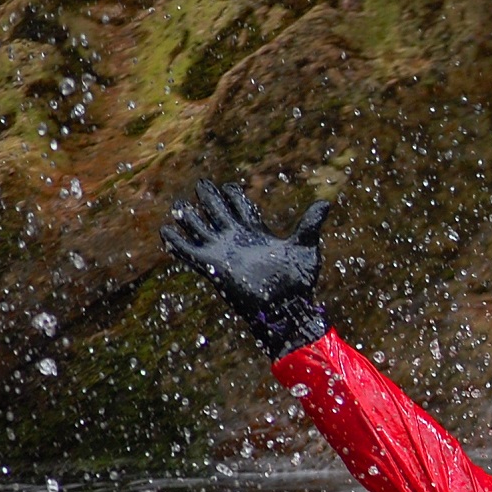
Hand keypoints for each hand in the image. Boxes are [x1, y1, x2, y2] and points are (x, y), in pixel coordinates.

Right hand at [161, 180, 332, 358]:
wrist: (285, 308)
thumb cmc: (298, 282)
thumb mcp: (305, 247)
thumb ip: (310, 224)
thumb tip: (326, 202)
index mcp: (257, 233)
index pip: (241, 207)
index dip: (234, 195)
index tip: (228, 185)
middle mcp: (237, 240)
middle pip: (218, 212)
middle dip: (210, 198)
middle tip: (201, 184)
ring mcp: (222, 252)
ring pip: (200, 228)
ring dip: (189, 217)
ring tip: (179, 204)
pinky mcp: (212, 267)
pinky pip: (188, 252)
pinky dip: (176, 242)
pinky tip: (165, 230)